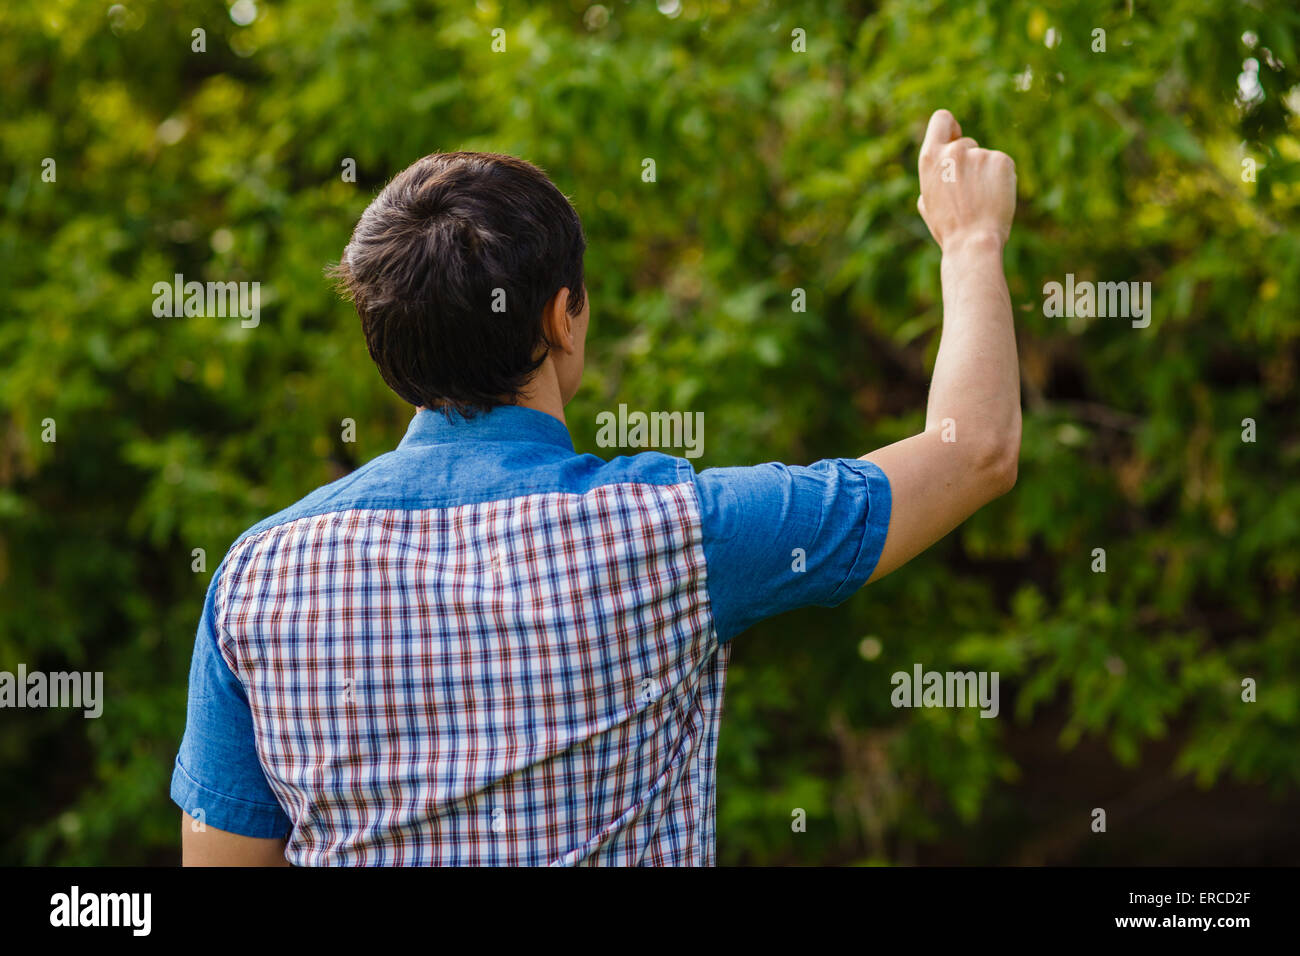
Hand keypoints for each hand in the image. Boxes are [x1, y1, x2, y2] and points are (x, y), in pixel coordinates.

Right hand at [916, 109, 1016, 251]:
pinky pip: (1002, 165)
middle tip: (970, 194)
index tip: (956, 138)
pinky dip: (1002, 180)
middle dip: (970, 163)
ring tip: (982, 201)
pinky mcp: (1002, 160)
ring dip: (986, 175)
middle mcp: (954, 151)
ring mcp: (979, 154)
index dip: (950, 128)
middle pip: (967, 144)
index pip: (941, 119)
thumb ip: (934, 177)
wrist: (973, 243)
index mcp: (930, 158)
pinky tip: (996, 199)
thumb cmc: (948, 228)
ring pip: (985, 158)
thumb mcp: (928, 202)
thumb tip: (941, 168)